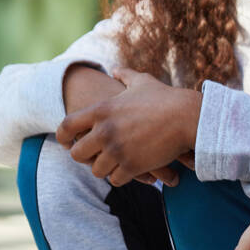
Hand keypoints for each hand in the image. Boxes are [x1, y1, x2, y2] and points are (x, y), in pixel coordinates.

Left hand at [56, 68, 201, 186]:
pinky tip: (129, 172)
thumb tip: (116, 69)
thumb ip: (125, 76)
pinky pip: (116, 180)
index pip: (67, 125)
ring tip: (114, 166)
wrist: (187, 117)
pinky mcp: (133, 166)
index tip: (66, 143)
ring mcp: (118, 150)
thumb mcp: (142, 81)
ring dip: (105, 169)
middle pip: (77, 154)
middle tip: (94, 158)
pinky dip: (122, 177)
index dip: (62, 136)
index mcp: (102, 110)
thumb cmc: (166, 98)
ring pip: (97, 171)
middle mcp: (105, 131)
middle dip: (84, 158)